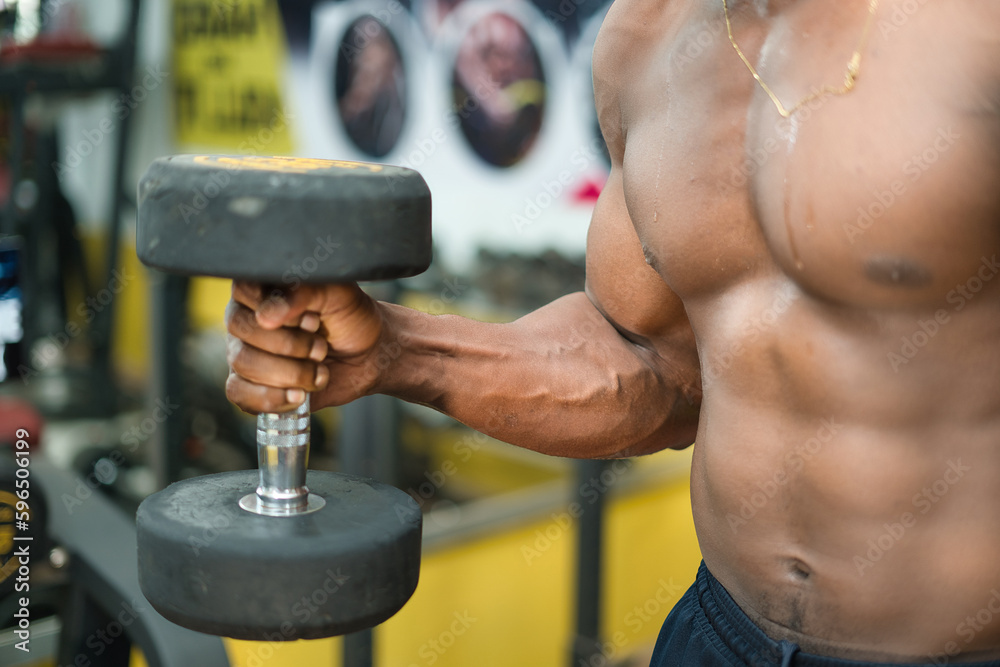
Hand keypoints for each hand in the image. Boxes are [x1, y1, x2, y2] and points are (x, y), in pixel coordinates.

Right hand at [225, 280, 386, 413]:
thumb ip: (304, 293)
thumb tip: (266, 315)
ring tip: (319, 371)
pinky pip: (239, 394)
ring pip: (242, 362)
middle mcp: (246, 317)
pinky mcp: (249, 384)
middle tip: (321, 348)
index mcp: (263, 287)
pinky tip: (298, 395)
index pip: (245, 290)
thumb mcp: (338, 294)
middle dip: (289, 344)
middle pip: (241, 328)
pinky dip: (272, 398)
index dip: (277, 308)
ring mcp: (243, 351)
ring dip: (289, 372)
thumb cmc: (350, 318)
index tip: (312, 319)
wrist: (368, 355)